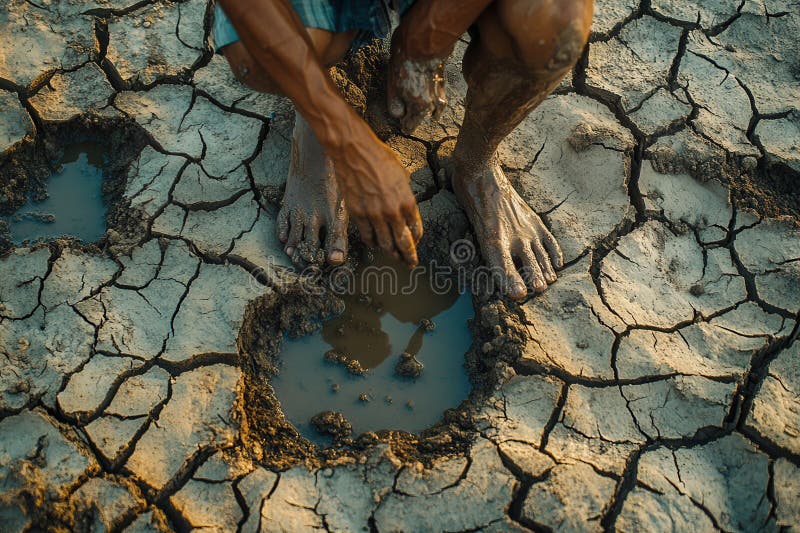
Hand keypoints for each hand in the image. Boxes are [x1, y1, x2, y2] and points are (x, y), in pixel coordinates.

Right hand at [331, 130, 422, 265]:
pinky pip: (367, 236)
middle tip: (410, 264)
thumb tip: (405, 207)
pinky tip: (375, 244)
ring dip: (391, 253)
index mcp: (407, 200)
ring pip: (385, 243)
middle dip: (408, 256)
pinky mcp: (358, 214)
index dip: (417, 240)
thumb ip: (404, 194)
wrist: (353, 151)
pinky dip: (372, 243)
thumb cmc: (379, 157)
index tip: (416, 244)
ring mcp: (374, 215)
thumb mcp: (401, 174)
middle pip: (403, 242)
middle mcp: (392, 211)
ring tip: (394, 258)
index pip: (416, 229)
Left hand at [387, 36, 448, 134]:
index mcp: (420, 107)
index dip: (405, 127)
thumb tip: (399, 115)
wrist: (422, 42)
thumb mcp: (393, 87)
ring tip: (419, 107)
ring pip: (433, 107)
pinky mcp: (443, 79)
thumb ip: (395, 104)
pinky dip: (432, 97)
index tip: (402, 127)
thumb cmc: (404, 64)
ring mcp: (440, 91)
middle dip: (415, 117)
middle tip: (407, 117)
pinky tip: (427, 92)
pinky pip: (438, 95)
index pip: (411, 126)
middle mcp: (433, 103)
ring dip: (426, 107)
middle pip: (423, 117)